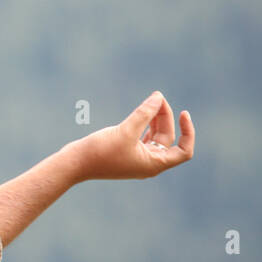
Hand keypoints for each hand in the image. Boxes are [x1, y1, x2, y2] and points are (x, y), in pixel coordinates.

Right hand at [70, 91, 194, 180]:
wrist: (74, 164)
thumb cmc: (100, 151)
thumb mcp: (125, 131)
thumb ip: (144, 113)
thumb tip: (159, 97)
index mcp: (154, 164)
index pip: (184, 150)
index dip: (188, 132)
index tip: (183, 113)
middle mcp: (148, 163)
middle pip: (167, 138)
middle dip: (165, 117)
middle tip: (157, 98)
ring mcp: (136, 158)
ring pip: (154, 136)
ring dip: (155, 119)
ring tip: (152, 101)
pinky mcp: (125, 152)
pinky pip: (142, 137)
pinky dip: (144, 124)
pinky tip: (141, 113)